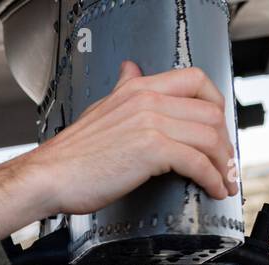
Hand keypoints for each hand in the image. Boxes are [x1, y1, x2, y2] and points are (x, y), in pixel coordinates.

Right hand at [0, 61, 236, 237]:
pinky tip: (211, 188)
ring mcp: (151, 124)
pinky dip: (211, 178)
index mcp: (137, 89)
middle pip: (210, 112)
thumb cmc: (67, 157)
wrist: (45, 178)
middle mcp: (148, 101)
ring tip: (222, 179)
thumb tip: (131, 71)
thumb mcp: (98, 110)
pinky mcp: (152, 151)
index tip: (215, 126)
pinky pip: (197, 162)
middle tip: (222, 161)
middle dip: (223, 141)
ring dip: (222, 163)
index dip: (214, 103)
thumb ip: (122, 91)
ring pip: (209, 137)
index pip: (196, 80)